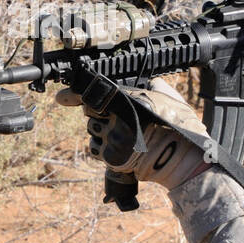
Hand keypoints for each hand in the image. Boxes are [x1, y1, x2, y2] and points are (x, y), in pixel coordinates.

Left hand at [55, 84, 206, 189]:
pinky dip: (103, 147)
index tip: (62, 97)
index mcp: (129, 100)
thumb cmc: (179, 128)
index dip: (74, 94)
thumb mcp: (170, 98)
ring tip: (122, 134)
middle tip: (114, 116)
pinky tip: (120, 147)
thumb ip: (153, 86)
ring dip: (100, 131)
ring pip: (91, 131)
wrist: (181, 160)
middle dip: (96, 112)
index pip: (91, 93)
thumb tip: (147, 82)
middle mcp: (117, 118)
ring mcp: (112, 139)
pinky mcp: (111, 157)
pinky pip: (97, 148)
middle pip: (89, 112)